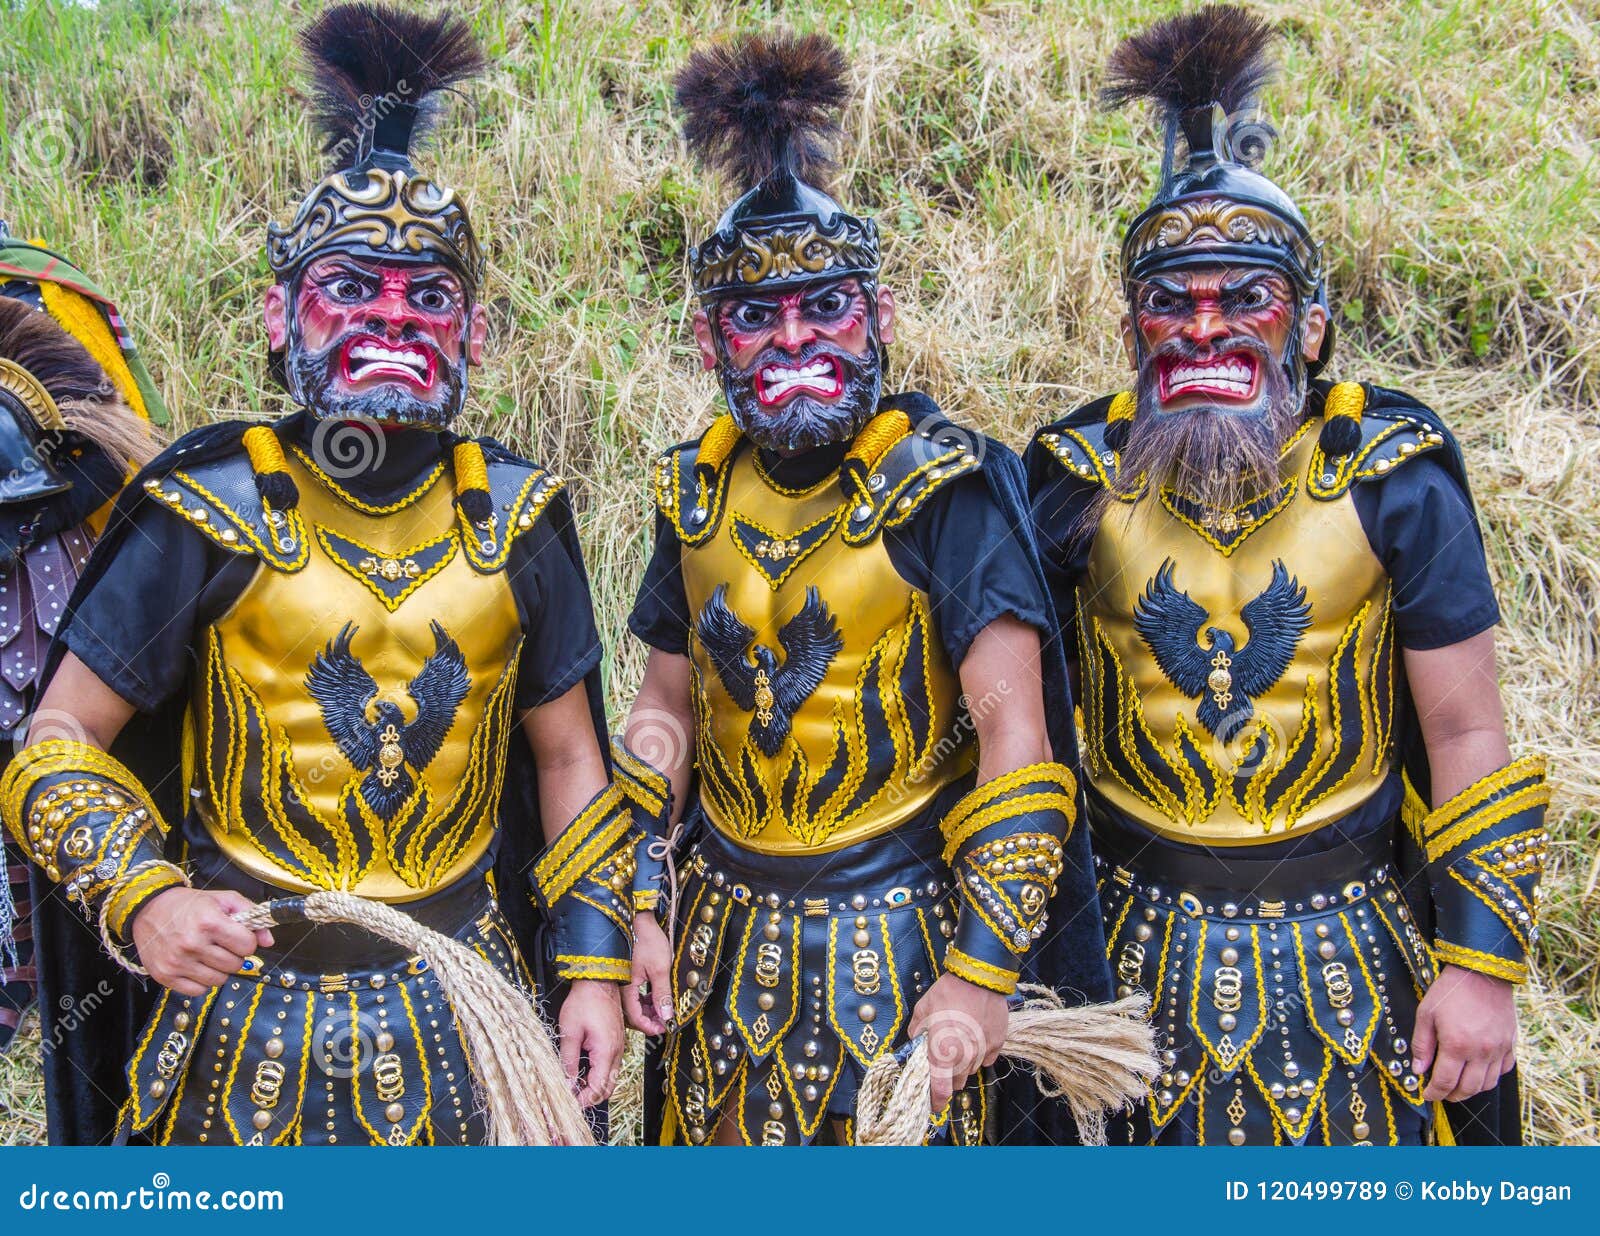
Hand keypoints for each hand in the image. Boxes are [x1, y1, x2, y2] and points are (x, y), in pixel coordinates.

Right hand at [130, 887, 273, 996]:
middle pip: (235, 965)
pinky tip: (196, 965)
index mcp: (209, 922)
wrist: (147, 908)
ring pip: (219, 980)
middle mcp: (192, 944)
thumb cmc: (187, 904)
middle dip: (235, 955)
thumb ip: (250, 914)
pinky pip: (198, 991)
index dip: (246, 941)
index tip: (238, 936)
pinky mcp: (165, 976)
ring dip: (219, 970)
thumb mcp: (222, 899)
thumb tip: (268, 941)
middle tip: (223, 946)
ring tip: (209, 954)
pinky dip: (201, 981)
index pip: (247, 946)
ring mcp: (177, 962)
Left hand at [558, 979, 623, 1107]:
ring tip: (574, 1088)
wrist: (599, 980)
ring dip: (595, 1087)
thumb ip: (569, 1061)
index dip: (583, 1100)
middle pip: (608, 1087)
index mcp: (606, 1050)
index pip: (598, 1087)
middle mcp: (617, 1051)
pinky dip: (599, 1075)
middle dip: (590, 1098)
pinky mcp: (617, 1041)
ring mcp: (619, 1046)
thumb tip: (567, 1084)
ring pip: (611, 1078)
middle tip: (571, 1100)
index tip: (568, 1104)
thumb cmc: (584, 1001)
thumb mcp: (570, 1032)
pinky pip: (611, 1066)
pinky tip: (584, 1072)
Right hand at [622, 913, 673, 1034]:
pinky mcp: (624, 975)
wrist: (636, 918)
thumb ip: (662, 994)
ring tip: (662, 1007)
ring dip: (647, 1010)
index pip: (635, 1018)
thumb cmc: (646, 939)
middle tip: (665, 1020)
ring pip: (632, 1005)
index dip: (650, 1027)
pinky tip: (654, 995)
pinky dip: (643, 999)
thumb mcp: (660, 968)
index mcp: (625, 988)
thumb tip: (667, 1016)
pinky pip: (631, 995)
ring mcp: (620, 981)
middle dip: (649, 1020)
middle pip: (632, 1014)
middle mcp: (619, 988)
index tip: (663, 1028)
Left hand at [907, 973, 1008, 1113]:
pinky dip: (980, 1053)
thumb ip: (917, 1031)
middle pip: (957, 1083)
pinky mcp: (998, 1043)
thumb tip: (915, 1041)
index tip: (933, 1106)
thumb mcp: (923, 1009)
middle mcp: (965, 1058)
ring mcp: (983, 1052)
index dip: (936, 1102)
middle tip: (944, 1062)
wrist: (978, 977)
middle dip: (949, 1078)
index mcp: (943, 1053)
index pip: (940, 1091)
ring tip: (959, 1042)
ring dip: (964, 1063)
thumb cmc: (948, 992)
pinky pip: (987, 1058)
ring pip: (972, 1070)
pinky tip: (974, 1036)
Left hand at [1412, 964, 1517, 1101]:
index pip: (1444, 1082)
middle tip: (1442, 1093)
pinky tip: (1479, 1071)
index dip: (1434, 1093)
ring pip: (1487, 1084)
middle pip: (1468, 1089)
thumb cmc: (1450, 990)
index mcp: (1457, 1045)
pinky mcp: (1511, 1044)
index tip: (1427, 1095)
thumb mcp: (1426, 1013)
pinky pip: (1503, 1070)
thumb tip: (1418, 1069)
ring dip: (1471, 1090)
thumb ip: (1422, 1044)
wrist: (1482, 972)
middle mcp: (1481, 1052)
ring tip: (1458, 1085)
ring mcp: (1499, 1049)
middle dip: (1452, 1095)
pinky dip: (1490, 1076)